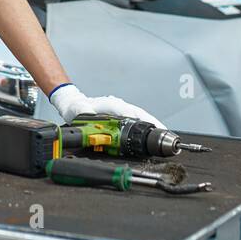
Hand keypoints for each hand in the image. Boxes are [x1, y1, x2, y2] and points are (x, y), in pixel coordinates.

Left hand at [48, 83, 164, 127]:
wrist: (74, 105)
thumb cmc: (77, 107)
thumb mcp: (78, 109)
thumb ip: (83, 111)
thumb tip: (88, 114)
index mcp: (111, 105)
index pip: (130, 111)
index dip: (142, 119)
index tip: (153, 125)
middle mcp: (119, 107)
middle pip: (140, 114)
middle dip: (154, 123)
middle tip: (166, 134)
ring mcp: (121, 111)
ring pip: (140, 117)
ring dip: (152, 125)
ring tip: (163, 135)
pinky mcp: (121, 116)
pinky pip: (136, 121)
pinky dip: (145, 126)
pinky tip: (151, 134)